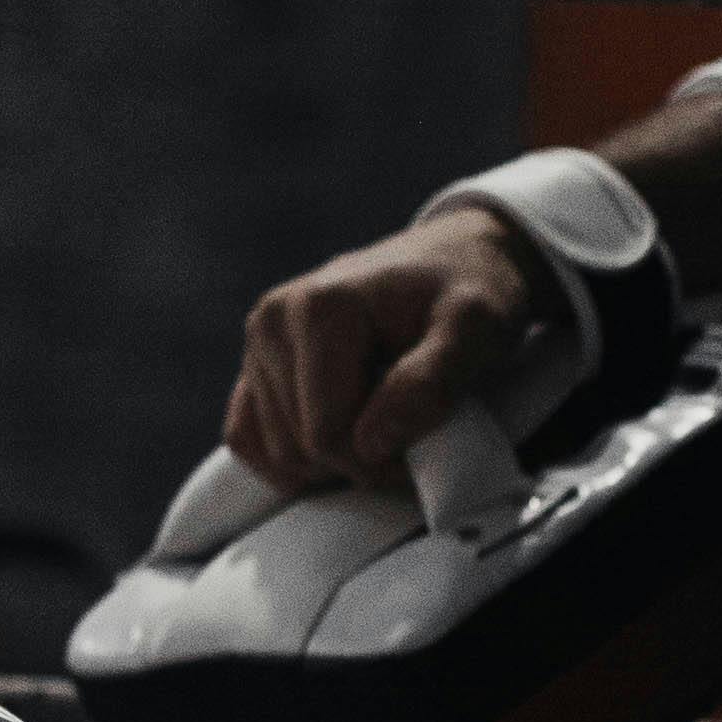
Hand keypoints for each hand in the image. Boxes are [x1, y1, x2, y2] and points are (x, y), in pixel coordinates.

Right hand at [223, 204, 545, 494]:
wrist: (455, 258)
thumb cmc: (472, 291)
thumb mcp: (476, 328)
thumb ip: (431, 382)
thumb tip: (370, 442)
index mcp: (318, 309)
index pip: (326, 434)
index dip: (379, 463)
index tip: (424, 448)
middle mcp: (273, 320)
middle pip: (298, 447)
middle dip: (357, 463)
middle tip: (409, 438)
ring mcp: (258, 340)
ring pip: (274, 450)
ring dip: (330, 462)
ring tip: (382, 425)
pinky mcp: (255, 360)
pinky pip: (246, 436)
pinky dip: (289, 458)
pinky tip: (338, 442)